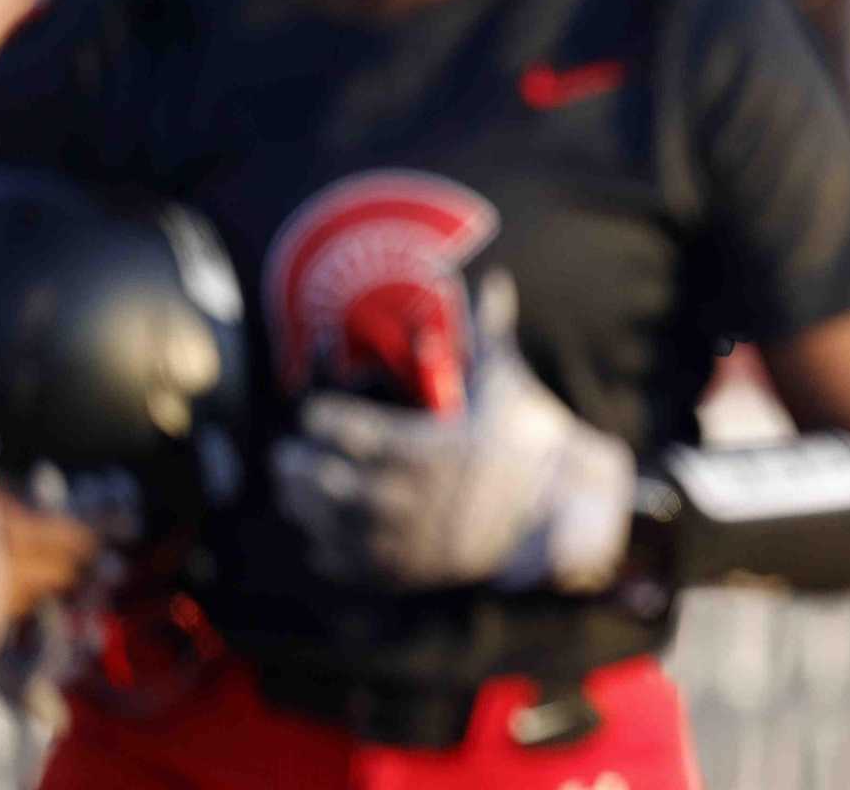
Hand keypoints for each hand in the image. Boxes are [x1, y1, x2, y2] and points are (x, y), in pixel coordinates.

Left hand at [272, 271, 635, 593]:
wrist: (565, 501)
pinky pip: (363, 567)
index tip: (310, 412)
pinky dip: (331, 553)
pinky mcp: (421, 569)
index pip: (361, 433)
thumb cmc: (531, 433)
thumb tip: (493, 278)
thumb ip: (490, 331)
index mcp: (437, 447)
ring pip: (341, 526)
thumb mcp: (509, 380)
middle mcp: (422, 496)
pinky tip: (316, 538)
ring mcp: (419, 538)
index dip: (327, 422)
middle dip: (303, 467)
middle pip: (338, 483)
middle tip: (284, 452)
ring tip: (289, 490)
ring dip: (307, 508)